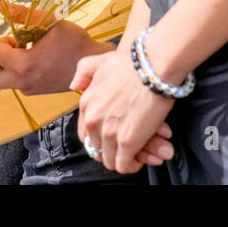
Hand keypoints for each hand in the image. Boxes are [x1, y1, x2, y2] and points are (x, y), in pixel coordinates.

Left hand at [0, 2, 111, 94]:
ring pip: (0, 82)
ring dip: (4, 66)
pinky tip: (37, 60)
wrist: (93, 69)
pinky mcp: (34, 92)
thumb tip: (2, 6)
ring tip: (26, 53)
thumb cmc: (74, 43)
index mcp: (23, 65)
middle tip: (3, 52)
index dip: (1, 40)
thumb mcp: (50, 22)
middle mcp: (21, 82)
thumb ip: (23, 15)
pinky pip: (15, 82)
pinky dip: (17, 71)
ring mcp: (28, 90)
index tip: (18, 37)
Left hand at [73, 50, 173, 173]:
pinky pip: (124, 165)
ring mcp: (110, 133)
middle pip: (96, 148)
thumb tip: (74, 85)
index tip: (110, 138)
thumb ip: (83, 72)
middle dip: (110, 150)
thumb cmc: (132, 64)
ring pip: (109, 160)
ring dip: (121, 159)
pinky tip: (139, 159)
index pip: (85, 134)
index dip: (98, 138)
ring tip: (133, 154)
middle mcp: (94, 120)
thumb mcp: (100, 61)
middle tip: (124, 147)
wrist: (153, 66)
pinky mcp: (128, 142)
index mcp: (86, 104)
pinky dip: (132, 165)